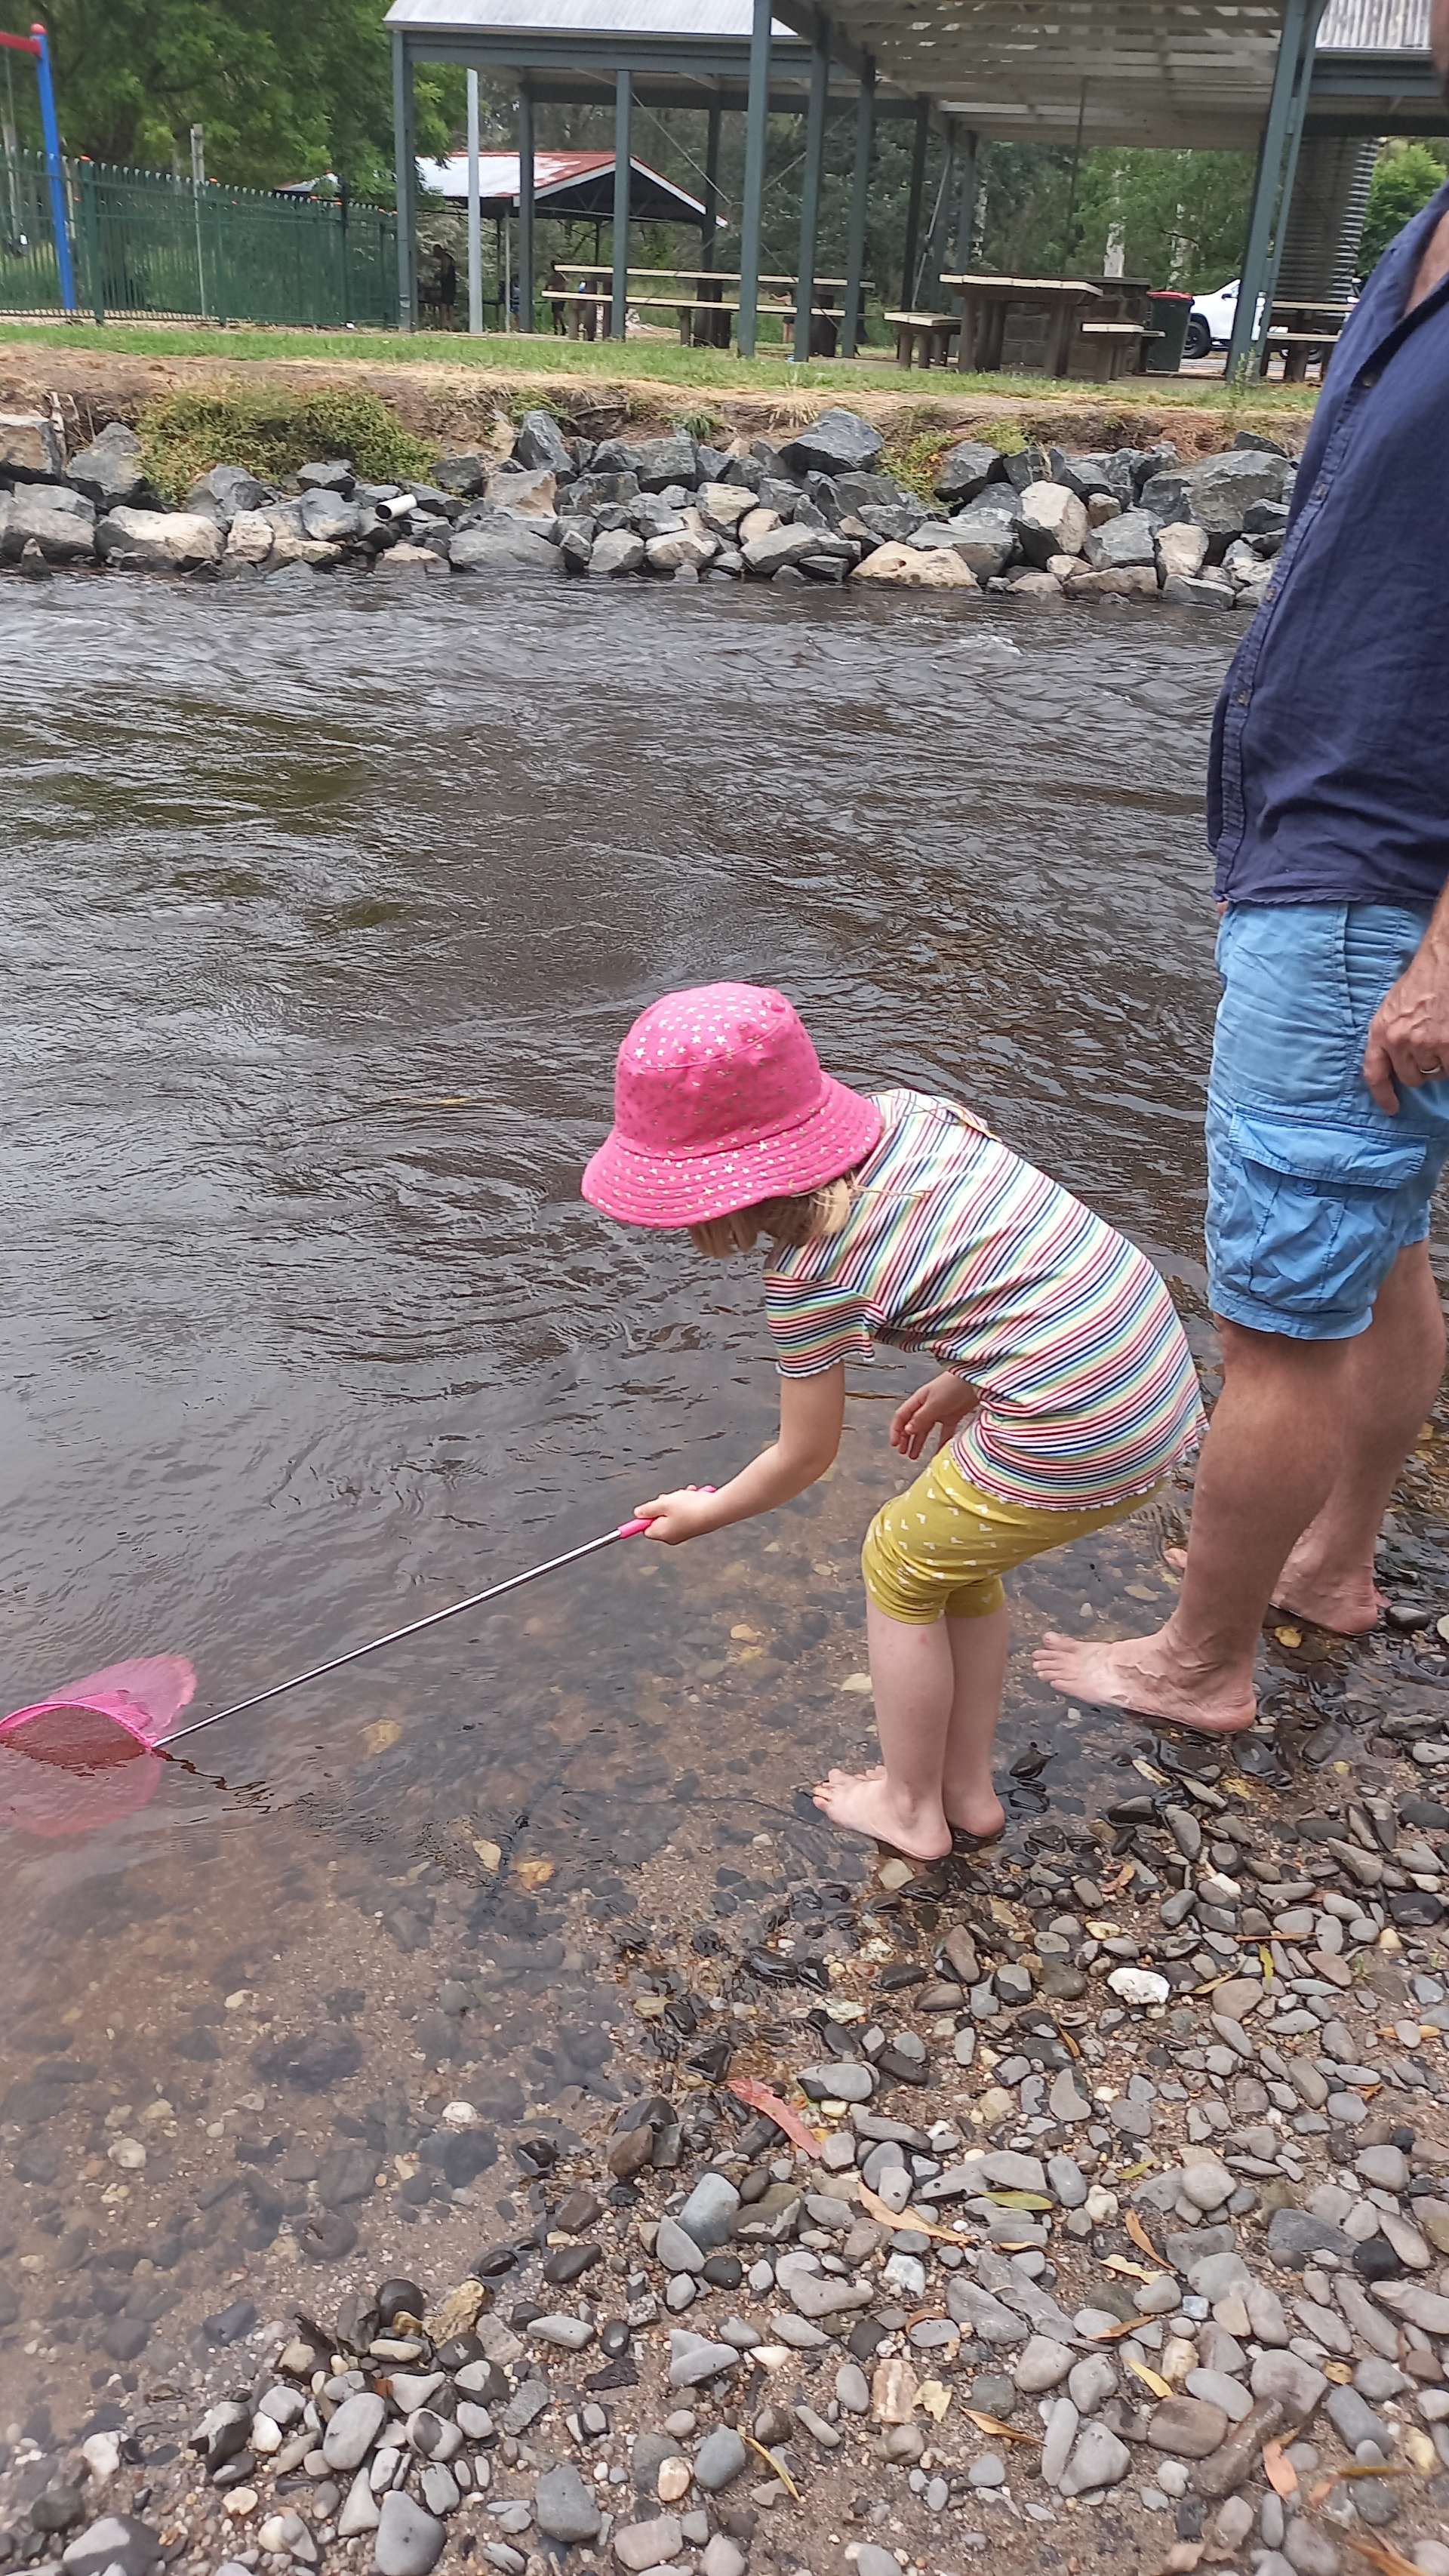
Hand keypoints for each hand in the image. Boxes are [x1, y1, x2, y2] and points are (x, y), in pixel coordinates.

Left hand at [633, 1485, 716, 1544]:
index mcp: (662, 1533)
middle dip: (665, 1505)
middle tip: (672, 1497)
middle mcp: (672, 1536)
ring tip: (687, 1494)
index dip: (647, 1515)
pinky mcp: (695, 1527)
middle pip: (660, 1519)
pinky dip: (688, 1503)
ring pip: (674, 1513)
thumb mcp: (663, 1503)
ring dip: (678, 1501)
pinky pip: (686, 1513)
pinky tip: (695, 1495)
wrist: (717, 1510)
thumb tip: (638, 1513)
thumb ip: (648, 1509)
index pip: (646, 1528)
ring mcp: (685, 1532)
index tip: (653, 1504)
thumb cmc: (690, 1508)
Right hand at [889, 1373, 979, 1460]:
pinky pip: (944, 1433)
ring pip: (926, 1430)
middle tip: (903, 1452)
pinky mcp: (953, 1416)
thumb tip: (907, 1431)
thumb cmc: (953, 1386)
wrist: (976, 1381)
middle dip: (906, 1438)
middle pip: (912, 1424)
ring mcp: (940, 1412)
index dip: (896, 1430)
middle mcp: (927, 1406)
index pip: (902, 1416)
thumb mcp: (934, 1403)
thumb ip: (921, 1418)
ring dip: (919, 1442)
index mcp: (919, 1400)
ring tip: (914, 1455)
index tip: (894, 1445)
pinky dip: (940, 1442)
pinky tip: (938, 1452)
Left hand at [1364, 944, 1448, 1112]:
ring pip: (1435, 1072)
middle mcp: (1400, 1041)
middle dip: (1420, 1069)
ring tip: (1443, 1036)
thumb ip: (1390, 1036)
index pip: (1374, 1073)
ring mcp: (1426, 1043)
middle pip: (1410, 1077)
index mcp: (1381, 1031)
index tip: (1391, 1109)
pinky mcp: (1448, 1044)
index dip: (1383, 1095)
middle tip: (1430, 1048)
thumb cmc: (1420, 982)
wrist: (1443, 961)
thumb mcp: (1392, 1008)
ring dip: (1441, 1061)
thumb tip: (1396, 1064)